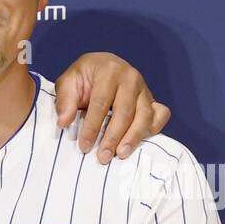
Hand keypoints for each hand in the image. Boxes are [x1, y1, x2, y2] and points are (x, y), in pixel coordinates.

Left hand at [53, 52, 169, 162]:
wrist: (101, 67)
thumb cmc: (84, 78)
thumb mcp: (68, 82)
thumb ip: (65, 101)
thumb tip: (64, 122)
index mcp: (109, 71)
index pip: (101, 103)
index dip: (92, 127)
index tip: (84, 146)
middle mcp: (131, 78)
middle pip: (124, 112)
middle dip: (113, 137)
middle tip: (102, 157)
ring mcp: (144, 89)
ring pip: (144, 116)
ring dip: (133, 138)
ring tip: (120, 154)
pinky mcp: (152, 99)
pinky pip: (160, 115)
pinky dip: (152, 129)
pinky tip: (139, 143)